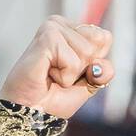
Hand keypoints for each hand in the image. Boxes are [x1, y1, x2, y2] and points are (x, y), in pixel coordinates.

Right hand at [0, 16, 114, 118]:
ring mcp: (52, 27)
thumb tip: (103, 65)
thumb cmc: (54, 98)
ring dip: (73, 74)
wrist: (31, 111)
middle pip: (99, 42)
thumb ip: (103, 72)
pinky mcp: (47, 37)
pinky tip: (47, 74)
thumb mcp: (88, 84)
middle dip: (84, 68)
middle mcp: (60, 24)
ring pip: (88, 51)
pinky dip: (65, 76)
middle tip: (60, 75)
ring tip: (52, 74)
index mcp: (71, 29)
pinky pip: (74, 61)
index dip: (95, 63)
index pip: (105, 38)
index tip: (73, 72)